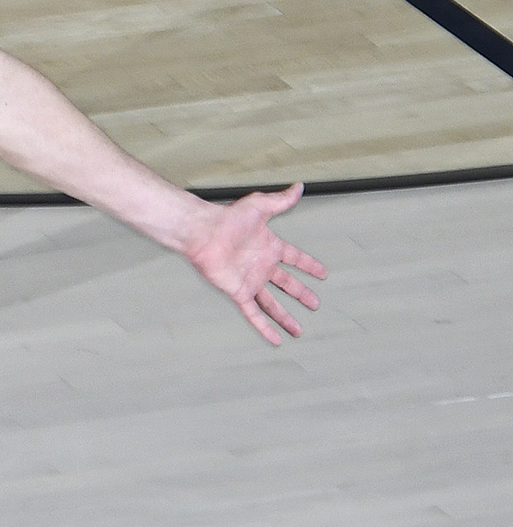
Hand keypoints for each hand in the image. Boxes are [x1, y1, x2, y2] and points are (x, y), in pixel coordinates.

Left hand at [183, 183, 325, 344]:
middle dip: (300, 294)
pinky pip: (254, 313)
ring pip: (272, 304)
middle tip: (314, 304)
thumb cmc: (227, 218)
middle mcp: (260, 265)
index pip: (294, 258)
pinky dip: (264, 327)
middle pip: (286, 284)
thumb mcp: (260, 207)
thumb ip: (281, 200)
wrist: (203, 232)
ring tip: (299, 330)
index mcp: (268, 246)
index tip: (322, 273)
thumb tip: (297, 187)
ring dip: (285, 317)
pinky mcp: (238, 291)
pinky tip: (275, 339)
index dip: (308, 265)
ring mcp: (250, 280)